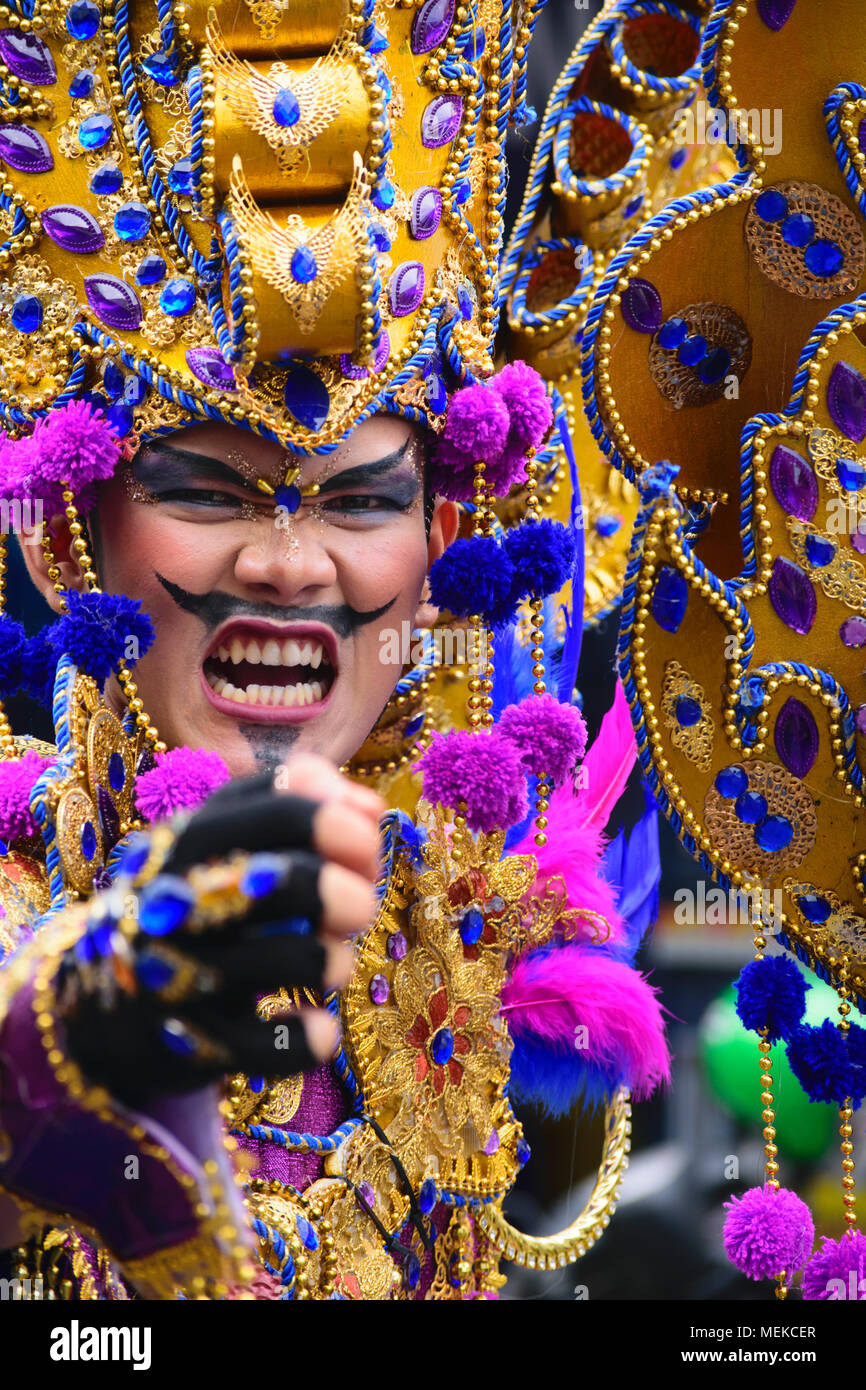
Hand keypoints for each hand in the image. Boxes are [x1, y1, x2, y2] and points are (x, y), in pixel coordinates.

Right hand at [59, 755, 383, 1104]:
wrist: (100, 1005)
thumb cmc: (188, 904)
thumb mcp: (217, 841)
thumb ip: (290, 804)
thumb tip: (369, 809)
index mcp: (184, 842)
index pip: (277, 811)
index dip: (338, 822)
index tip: (367, 840)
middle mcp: (174, 904)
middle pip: (284, 880)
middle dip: (347, 892)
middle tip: (360, 907)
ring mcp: (178, 976)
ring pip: (289, 959)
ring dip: (334, 961)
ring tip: (331, 963)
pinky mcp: (192, 1045)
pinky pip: (275, 1044)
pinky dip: (312, 1037)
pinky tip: (315, 1026)